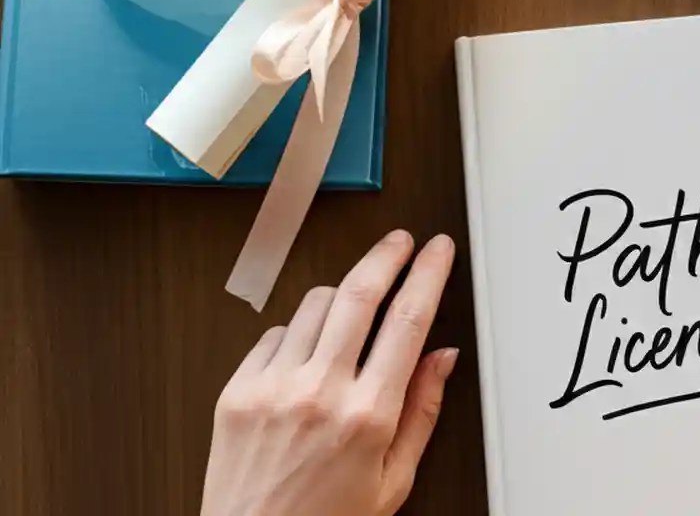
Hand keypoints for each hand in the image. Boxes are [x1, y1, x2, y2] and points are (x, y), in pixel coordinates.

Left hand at [202, 231, 457, 515]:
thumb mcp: (393, 479)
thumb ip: (422, 411)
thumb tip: (442, 358)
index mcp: (368, 416)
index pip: (408, 320)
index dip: (428, 275)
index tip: (437, 252)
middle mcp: (319, 393)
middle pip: (360, 293)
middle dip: (386, 255)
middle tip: (400, 241)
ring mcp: (273, 388)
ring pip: (314, 304)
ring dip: (341, 297)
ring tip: (351, 315)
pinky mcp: (236, 391)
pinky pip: (274, 334)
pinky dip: (296, 334)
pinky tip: (306, 357)